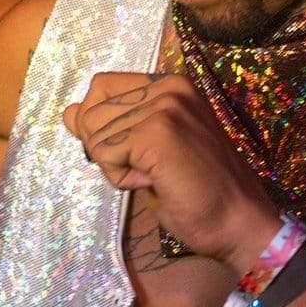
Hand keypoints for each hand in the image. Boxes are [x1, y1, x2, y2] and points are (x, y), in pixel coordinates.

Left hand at [63, 72, 278, 268]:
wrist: (237, 221)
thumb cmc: (196, 192)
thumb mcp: (146, 149)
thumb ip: (110, 125)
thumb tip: (68, 112)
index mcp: (169, 85)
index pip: (101, 88)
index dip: (100, 123)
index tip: (134, 150)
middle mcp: (168, 86)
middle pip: (91, 111)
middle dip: (107, 149)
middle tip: (151, 167)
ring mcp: (164, 106)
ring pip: (94, 136)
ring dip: (116, 166)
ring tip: (157, 175)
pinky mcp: (157, 131)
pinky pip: (105, 155)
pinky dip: (122, 178)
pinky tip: (156, 181)